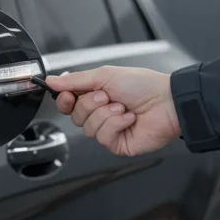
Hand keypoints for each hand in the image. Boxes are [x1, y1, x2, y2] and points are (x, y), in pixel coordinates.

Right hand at [45, 66, 181, 155]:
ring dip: (106, 114)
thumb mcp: (104, 76)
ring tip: (123, 107)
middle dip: (90, 104)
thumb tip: (51, 80)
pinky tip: (128, 119)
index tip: (68, 94)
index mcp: (94, 96)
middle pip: (75, 116)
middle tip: (107, 97)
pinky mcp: (117, 144)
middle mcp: (99, 114)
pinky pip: (103, 137)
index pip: (67, 104)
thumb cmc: (142, 85)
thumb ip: (75, 80)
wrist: (168, 101)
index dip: (64, 100)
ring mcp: (108, 130)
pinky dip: (116, 125)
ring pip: (87, 128)